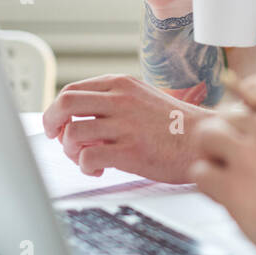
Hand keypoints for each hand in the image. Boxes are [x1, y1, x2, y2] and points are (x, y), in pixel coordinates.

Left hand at [42, 74, 211, 183]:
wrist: (203, 140)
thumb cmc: (175, 124)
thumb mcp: (143, 98)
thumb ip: (114, 101)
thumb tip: (79, 117)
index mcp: (122, 85)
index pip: (72, 90)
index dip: (56, 109)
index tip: (56, 124)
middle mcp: (121, 101)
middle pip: (65, 104)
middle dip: (52, 124)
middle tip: (55, 137)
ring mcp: (125, 125)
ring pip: (72, 133)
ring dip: (70, 150)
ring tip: (84, 157)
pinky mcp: (129, 150)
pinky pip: (88, 158)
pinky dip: (85, 167)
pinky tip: (99, 170)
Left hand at [190, 79, 255, 254]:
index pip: (255, 89)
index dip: (243, 105)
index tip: (240, 120)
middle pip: (229, 114)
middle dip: (228, 133)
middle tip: (230, 155)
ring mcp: (251, 156)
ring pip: (208, 135)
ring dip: (212, 153)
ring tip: (222, 171)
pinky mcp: (232, 189)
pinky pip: (200, 172)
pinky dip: (206, 181)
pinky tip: (221, 194)